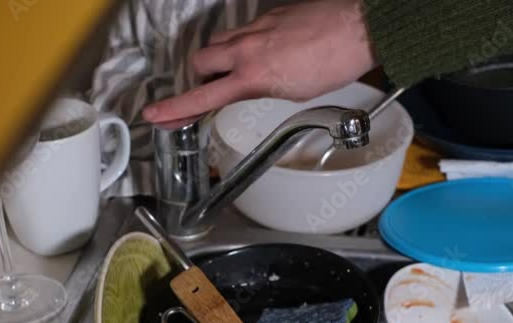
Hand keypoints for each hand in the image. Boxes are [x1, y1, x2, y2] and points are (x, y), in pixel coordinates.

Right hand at [142, 0, 376, 124]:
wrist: (358, 26)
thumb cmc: (335, 63)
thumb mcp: (297, 92)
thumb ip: (266, 88)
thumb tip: (254, 86)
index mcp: (253, 76)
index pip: (203, 97)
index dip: (175, 109)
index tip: (154, 116)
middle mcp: (247, 49)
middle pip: (200, 61)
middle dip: (202, 76)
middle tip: (216, 89)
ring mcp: (256, 28)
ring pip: (218, 42)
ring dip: (221, 58)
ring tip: (240, 70)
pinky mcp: (268, 15)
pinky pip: (243, 30)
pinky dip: (245, 43)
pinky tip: (266, 51)